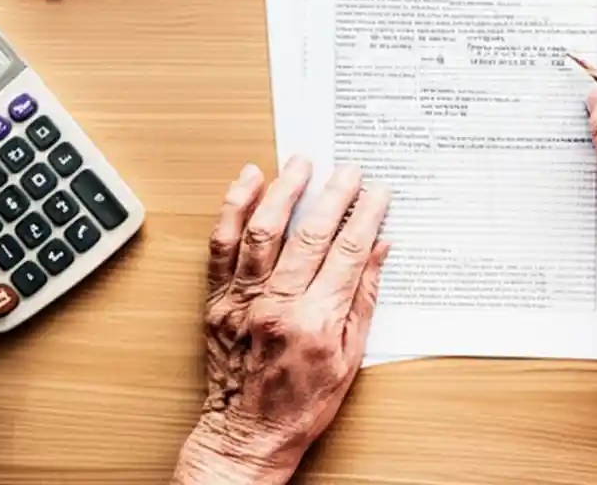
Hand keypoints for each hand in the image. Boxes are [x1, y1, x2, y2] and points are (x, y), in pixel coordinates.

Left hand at [172, 157, 391, 484]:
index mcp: (316, 321)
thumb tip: (378, 250)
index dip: (367, 217)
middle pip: (311, 234)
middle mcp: (277, 305)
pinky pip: (223, 244)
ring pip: (264, 229)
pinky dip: (234, 208)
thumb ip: (363, 298)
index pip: (348, 252)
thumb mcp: (350, 357)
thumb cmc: (301, 404)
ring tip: (301, 162)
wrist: (247, 434)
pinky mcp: (218, 298)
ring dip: (285, 190)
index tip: (378, 193)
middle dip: (334, 195)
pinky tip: (248, 182)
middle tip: (349, 170)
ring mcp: (243, 299)